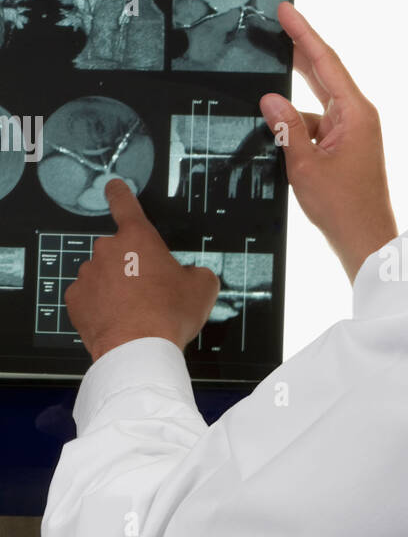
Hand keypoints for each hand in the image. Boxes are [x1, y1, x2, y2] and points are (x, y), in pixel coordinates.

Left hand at [64, 178, 220, 360]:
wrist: (138, 349)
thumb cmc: (168, 315)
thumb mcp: (202, 288)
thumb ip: (197, 273)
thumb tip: (193, 276)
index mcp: (138, 238)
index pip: (125, 205)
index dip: (120, 193)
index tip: (113, 187)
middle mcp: (108, 250)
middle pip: (118, 251)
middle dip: (130, 266)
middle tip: (148, 291)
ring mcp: (88, 274)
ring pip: (102, 274)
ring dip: (114, 286)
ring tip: (133, 311)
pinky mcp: (75, 299)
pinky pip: (88, 297)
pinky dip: (99, 306)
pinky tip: (116, 320)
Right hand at [259, 1, 397, 282]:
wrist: (366, 242)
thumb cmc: (344, 210)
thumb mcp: (305, 167)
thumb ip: (286, 128)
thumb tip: (271, 98)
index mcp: (356, 113)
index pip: (325, 61)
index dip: (303, 33)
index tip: (286, 9)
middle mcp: (358, 116)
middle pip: (323, 73)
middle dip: (296, 51)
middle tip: (272, 25)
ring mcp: (353, 132)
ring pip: (315, 103)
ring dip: (291, 104)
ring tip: (262, 102)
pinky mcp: (346, 147)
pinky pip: (316, 125)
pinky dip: (295, 127)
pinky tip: (274, 134)